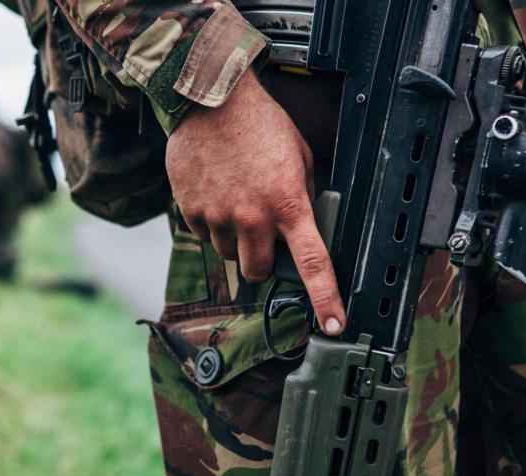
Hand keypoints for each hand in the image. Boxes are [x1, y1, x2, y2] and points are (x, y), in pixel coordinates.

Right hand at [165, 70, 345, 334]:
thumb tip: (302, 226)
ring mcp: (218, 215)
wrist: (211, 100)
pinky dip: (209, 220)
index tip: (333, 325)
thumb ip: (300, 196)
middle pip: (256, 271)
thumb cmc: (260, 124)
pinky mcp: (191, 209)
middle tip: (260, 236)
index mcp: (288, 204)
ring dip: (234, 238)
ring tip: (235, 199)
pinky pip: (203, 233)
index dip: (326, 299)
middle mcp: (252, 217)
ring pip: (228, 253)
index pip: (313, 263)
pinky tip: (215, 191)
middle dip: (260, 261)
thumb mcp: (299, 157)